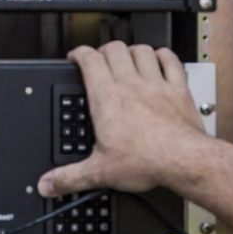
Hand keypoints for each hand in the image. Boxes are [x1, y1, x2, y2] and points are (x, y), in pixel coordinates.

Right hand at [37, 41, 209, 197]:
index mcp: (108, 99)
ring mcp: (156, 85)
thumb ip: (70, 177)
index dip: (79, 54)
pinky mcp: (178, 90)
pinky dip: (163, 55)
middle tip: (100, 59)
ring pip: (141, 51)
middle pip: (114, 49)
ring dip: (131, 51)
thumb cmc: (147, 161)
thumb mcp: (100, 172)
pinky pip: (171, 61)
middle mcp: (132, 85)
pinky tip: (159, 59)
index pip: (89, 60)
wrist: (184, 160)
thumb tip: (48, 183)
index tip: (75, 58)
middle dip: (103, 51)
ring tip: (126, 58)